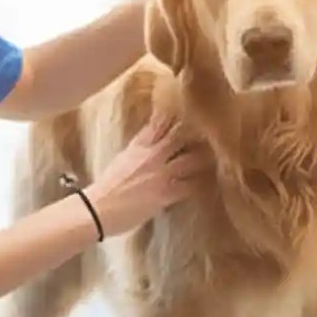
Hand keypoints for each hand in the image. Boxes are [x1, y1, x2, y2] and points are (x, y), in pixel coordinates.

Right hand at [83, 113, 212, 237]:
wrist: (97, 209)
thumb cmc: (107, 187)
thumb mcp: (123, 158)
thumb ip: (140, 148)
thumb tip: (154, 141)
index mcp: (139, 145)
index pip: (160, 121)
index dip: (177, 113)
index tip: (191, 106)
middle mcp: (151, 155)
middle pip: (180, 135)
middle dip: (197, 131)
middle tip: (214, 127)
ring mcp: (160, 173)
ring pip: (191, 159)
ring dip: (205, 157)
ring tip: (219, 154)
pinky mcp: (166, 193)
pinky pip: (190, 185)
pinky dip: (201, 183)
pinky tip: (213, 181)